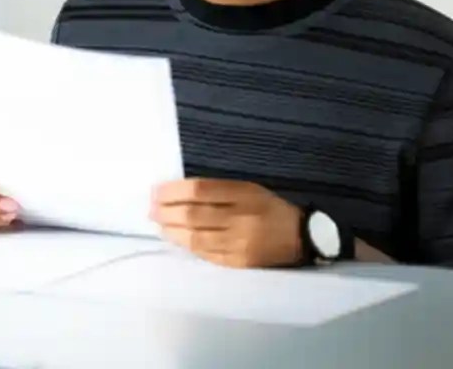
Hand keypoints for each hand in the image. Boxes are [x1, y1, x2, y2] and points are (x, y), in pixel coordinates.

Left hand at [151, 178, 302, 267]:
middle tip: (151, 209)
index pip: (200, 190)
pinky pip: (206, 254)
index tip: (156, 191)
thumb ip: (217, 190)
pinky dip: (187, 246)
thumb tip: (178, 193)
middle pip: (193, 215)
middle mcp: (240, 218)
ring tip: (159, 225)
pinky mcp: (238, 263)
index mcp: (243, 194)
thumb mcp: (247, 189)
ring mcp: (239, 243)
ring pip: (195, 238)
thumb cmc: (269, 208)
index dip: (173, 191)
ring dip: (171, 231)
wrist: (301, 236)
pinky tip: (177, 239)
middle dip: (166, 212)